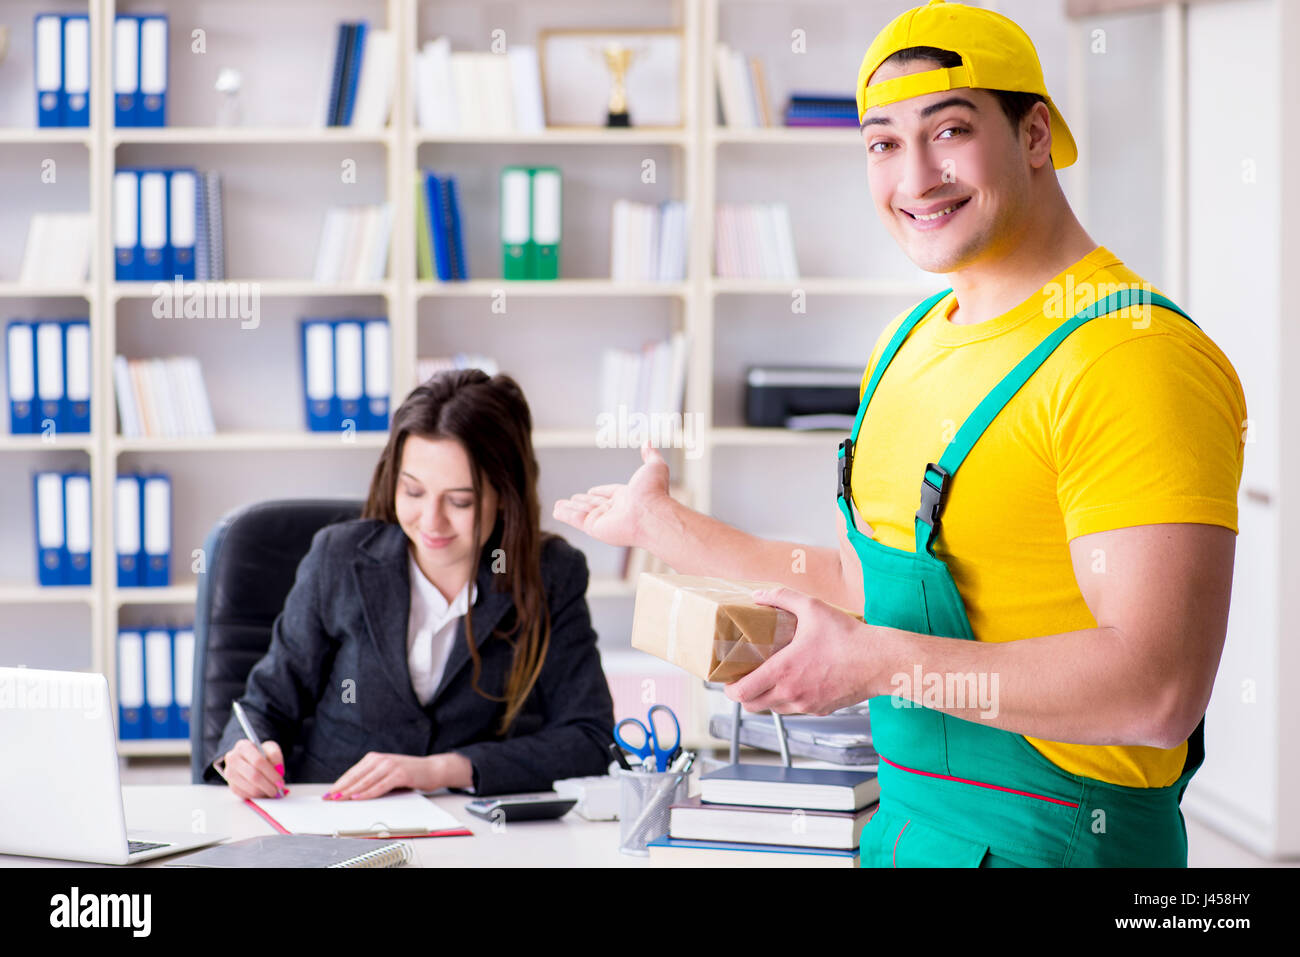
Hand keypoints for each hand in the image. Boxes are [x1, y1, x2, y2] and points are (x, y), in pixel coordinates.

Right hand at [219, 739, 287, 799]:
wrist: (249, 758)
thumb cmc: (261, 753)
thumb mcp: (270, 748)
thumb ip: (275, 755)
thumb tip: (278, 769)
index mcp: (243, 747)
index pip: (258, 761)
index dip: (271, 773)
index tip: (280, 781)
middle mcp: (232, 759)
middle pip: (253, 776)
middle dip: (268, 785)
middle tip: (278, 790)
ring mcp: (229, 773)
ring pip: (249, 788)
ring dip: (264, 792)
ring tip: (273, 791)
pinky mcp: (231, 785)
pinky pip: (245, 795)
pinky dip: (257, 796)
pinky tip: (264, 793)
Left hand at [325, 752, 440, 800]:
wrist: (432, 769)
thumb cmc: (409, 774)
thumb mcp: (387, 773)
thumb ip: (372, 779)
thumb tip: (351, 792)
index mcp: (375, 758)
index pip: (352, 772)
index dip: (339, 783)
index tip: (328, 793)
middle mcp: (381, 759)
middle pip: (356, 776)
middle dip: (341, 788)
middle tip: (329, 798)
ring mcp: (390, 765)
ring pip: (365, 781)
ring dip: (350, 791)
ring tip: (339, 799)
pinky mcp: (399, 774)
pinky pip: (379, 786)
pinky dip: (367, 792)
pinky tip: (358, 797)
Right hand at [551, 440, 669, 546]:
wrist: (651, 512)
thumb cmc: (654, 492)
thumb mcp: (654, 467)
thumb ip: (651, 455)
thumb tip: (649, 443)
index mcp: (628, 497)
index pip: (610, 494)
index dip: (601, 492)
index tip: (592, 490)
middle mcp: (616, 510)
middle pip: (595, 504)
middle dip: (583, 502)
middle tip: (573, 498)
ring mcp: (604, 520)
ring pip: (583, 512)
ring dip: (571, 508)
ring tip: (558, 504)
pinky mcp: (594, 528)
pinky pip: (575, 519)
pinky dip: (565, 514)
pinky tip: (556, 510)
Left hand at [724, 586, 877, 715]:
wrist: (880, 661)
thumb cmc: (848, 637)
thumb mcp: (812, 608)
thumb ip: (782, 597)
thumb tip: (759, 595)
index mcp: (783, 671)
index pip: (742, 693)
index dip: (729, 688)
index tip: (728, 678)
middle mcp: (791, 693)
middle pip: (751, 705)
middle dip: (743, 694)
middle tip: (745, 677)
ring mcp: (806, 704)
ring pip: (772, 709)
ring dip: (765, 697)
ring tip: (769, 677)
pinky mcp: (820, 710)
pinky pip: (794, 710)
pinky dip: (787, 699)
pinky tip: (795, 681)